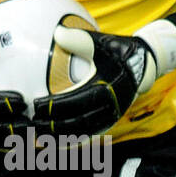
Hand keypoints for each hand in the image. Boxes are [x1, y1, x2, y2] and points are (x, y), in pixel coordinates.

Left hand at [31, 26, 157, 136]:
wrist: (143, 66)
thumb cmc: (116, 51)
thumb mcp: (99, 43)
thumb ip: (78, 39)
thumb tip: (57, 33)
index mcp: (104, 86)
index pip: (73, 100)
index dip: (53, 106)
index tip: (35, 106)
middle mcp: (109, 105)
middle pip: (76, 121)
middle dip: (52, 125)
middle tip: (32, 123)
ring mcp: (111, 115)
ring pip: (82, 132)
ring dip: (60, 136)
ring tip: (39, 136)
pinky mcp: (111, 121)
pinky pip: (89, 135)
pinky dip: (73, 140)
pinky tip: (56, 142)